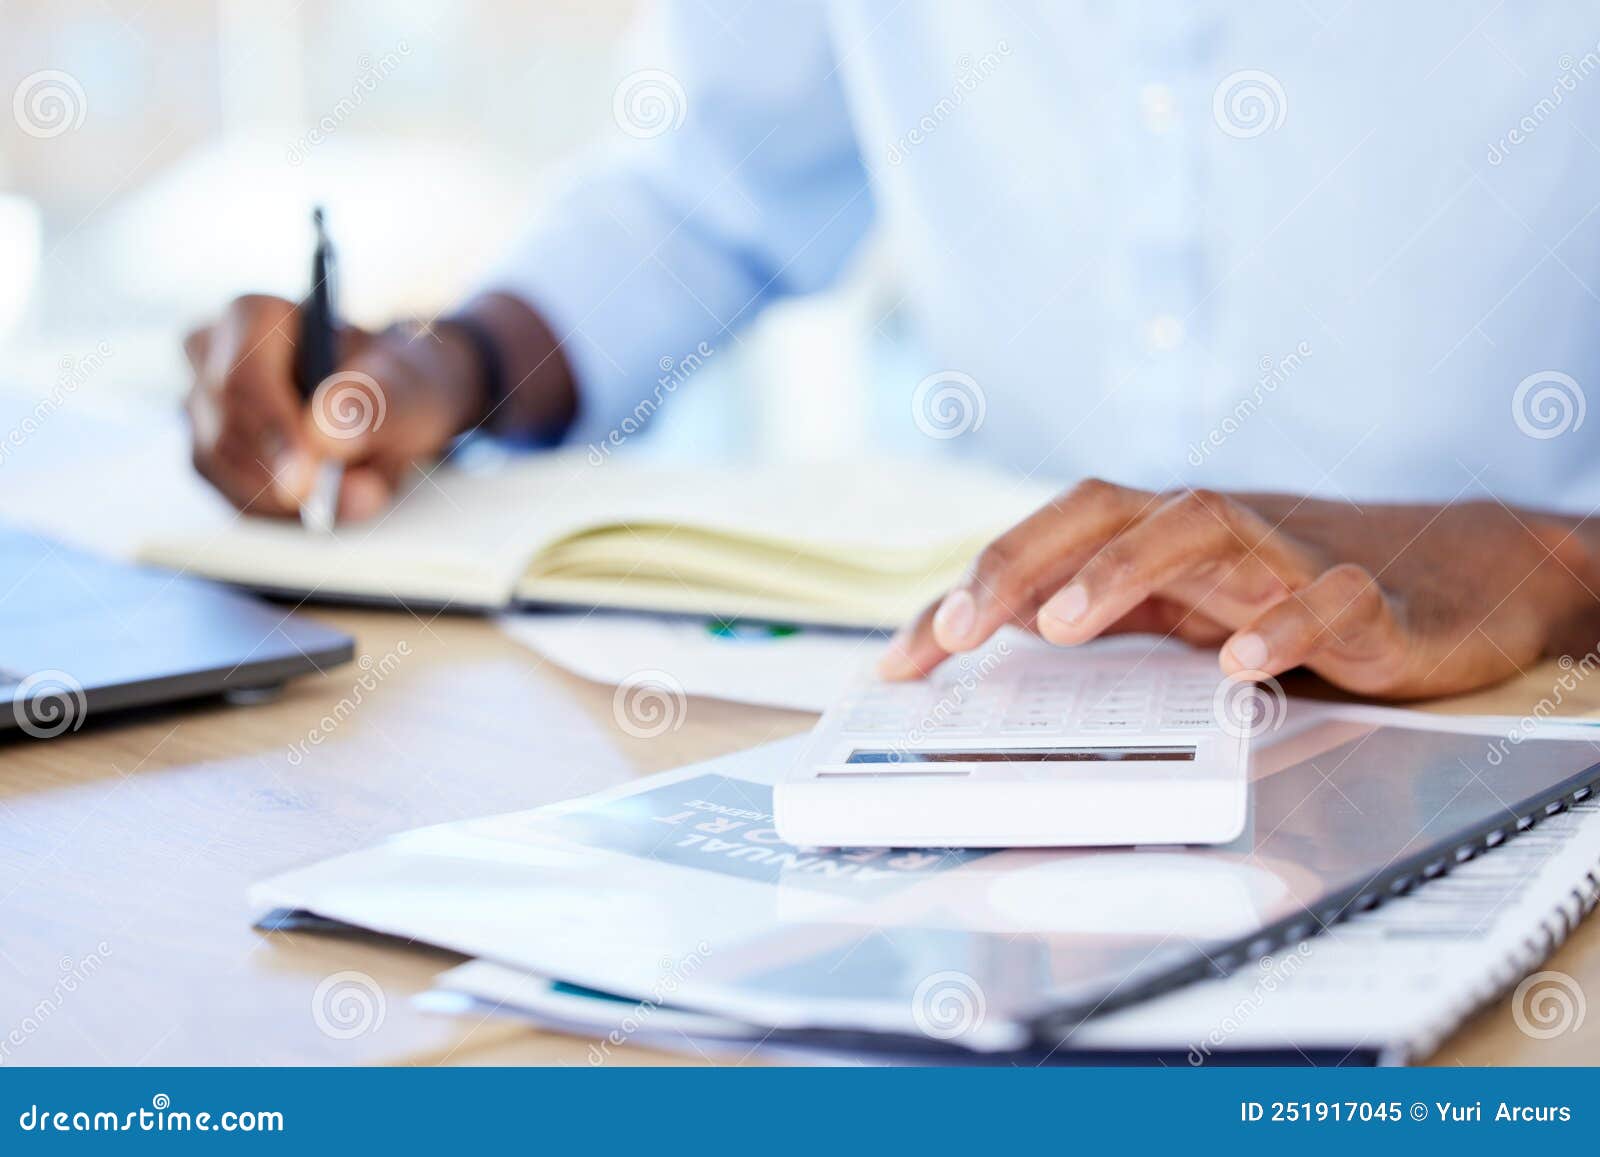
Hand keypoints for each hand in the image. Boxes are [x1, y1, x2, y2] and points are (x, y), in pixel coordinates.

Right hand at [183, 295, 485, 521]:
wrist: (393, 404)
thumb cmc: (395, 383)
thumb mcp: (405, 387)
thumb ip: (372, 404)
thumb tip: (327, 440)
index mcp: (252, 316)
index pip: (242, 377)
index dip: (272, 434)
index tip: (307, 480)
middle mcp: (209, 354)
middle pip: (223, 428)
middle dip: (283, 475)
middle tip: (342, 502)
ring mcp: (199, 404)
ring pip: (218, 466)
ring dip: (283, 497)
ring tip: (350, 493)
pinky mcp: (207, 451)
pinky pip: (228, 492)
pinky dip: (278, 509)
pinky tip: (321, 501)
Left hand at [880, 480, 1599, 698]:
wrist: (1455, 577)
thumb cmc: (1289, 593)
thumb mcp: (1178, 612)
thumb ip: (1093, 621)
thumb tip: (982, 646)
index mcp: (1153, 540)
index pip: (1045, 541)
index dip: (968, 588)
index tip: (902, 660)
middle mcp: (1208, 533)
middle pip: (1104, 512)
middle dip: (1021, 563)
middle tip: (957, 632)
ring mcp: (1286, 555)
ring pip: (1202, 529)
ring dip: (1124, 570)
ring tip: (1065, 624)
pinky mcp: (1366, 599)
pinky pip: (1326, 598)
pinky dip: (1284, 624)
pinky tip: (1240, 667)